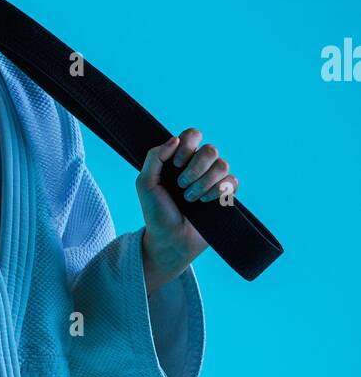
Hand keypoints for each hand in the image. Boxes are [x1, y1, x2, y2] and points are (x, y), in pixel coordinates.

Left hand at [135, 127, 238, 291]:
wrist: (169, 240)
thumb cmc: (156, 213)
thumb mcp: (145, 183)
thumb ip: (154, 157)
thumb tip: (175, 139)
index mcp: (179, 160)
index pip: (193, 135)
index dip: (188, 146)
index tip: (176, 165)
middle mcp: (198, 167)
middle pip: (211, 149)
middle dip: (195, 169)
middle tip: (181, 186)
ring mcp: (213, 180)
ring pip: (223, 164)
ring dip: (204, 182)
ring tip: (190, 198)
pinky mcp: (225, 195)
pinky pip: (232, 181)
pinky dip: (218, 191)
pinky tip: (205, 202)